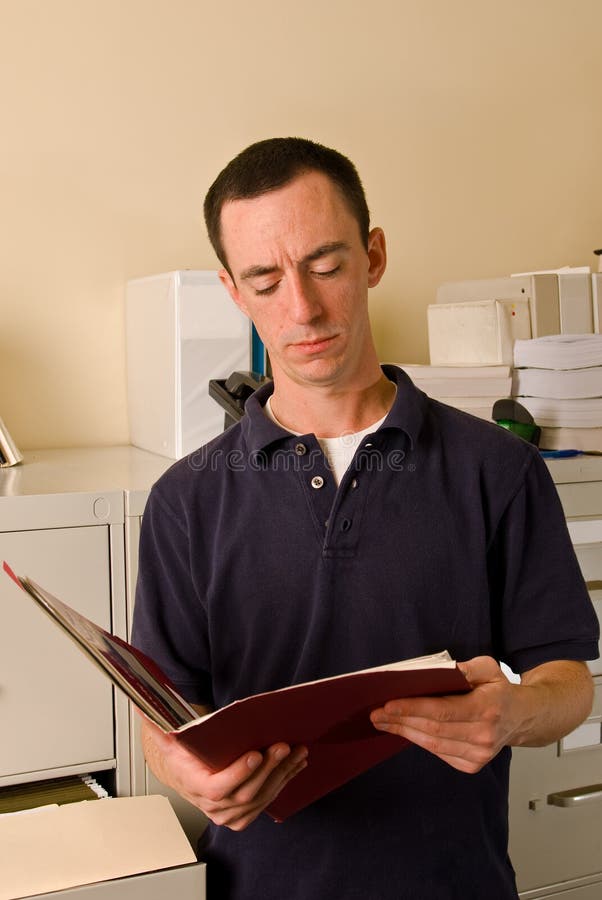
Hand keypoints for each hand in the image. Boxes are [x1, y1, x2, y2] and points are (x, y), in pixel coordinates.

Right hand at [140, 715, 307, 829]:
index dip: (238, 774)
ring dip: (283, 774)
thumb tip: (140, 701)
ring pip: (262, 797)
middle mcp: (213, 807)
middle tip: (284, 746)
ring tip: (298, 751)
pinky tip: (296, 765)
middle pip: (247, 792)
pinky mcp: (245, 813)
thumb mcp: (166, 735)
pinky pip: (268, 800)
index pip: (218, 788)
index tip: (255, 754)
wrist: (187, 772)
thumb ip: (155, 719)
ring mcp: (231, 813)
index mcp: (195, 787)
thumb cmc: (182, 751)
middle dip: (269, 769)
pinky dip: (285, 781)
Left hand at [370, 656, 520, 773]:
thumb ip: (465, 668)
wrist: (522, 717)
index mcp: (487, 708)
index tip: (388, 704)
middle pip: (433, 730)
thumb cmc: (500, 690)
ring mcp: (479, 754)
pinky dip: (419, 740)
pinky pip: (439, 752)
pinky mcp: (472, 764)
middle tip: (376, 712)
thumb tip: (436, 673)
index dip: (413, 708)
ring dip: (404, 732)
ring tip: (383, 721)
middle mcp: (484, 735)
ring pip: (433, 744)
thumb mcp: (488, 668)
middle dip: (401, 720)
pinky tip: (404, 729)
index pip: (442, 711)